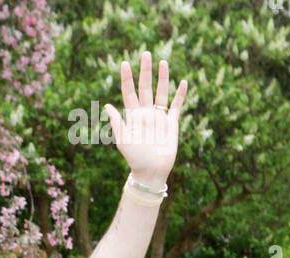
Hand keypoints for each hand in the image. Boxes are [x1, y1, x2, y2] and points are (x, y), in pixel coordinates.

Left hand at [103, 50, 187, 184]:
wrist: (151, 171)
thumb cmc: (135, 158)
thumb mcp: (123, 140)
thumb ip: (117, 122)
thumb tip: (107, 106)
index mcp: (133, 116)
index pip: (129, 93)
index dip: (127, 78)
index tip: (125, 63)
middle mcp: (146, 113)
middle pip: (145, 87)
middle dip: (145, 71)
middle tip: (146, 53)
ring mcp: (159, 117)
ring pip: (161, 92)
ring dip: (163, 77)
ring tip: (163, 62)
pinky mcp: (171, 123)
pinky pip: (176, 106)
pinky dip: (180, 94)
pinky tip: (182, 82)